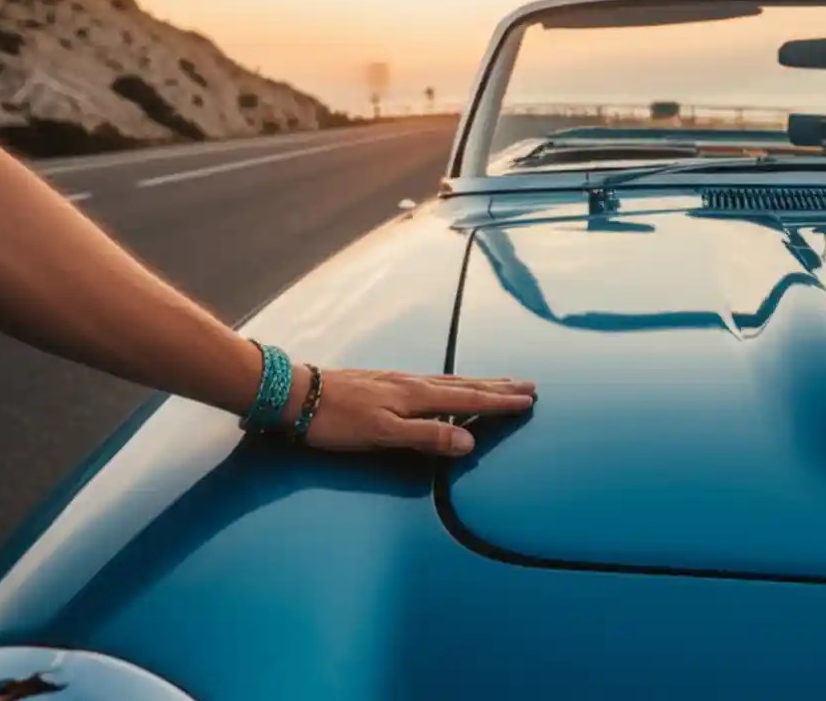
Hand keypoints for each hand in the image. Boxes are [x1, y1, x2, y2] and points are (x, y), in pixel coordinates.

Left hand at [289, 369, 534, 456]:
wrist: (296, 394)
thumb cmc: (336, 420)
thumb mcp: (382, 434)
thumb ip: (426, 437)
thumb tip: (468, 444)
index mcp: (417, 397)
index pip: (469, 401)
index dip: (499, 403)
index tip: (528, 401)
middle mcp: (414, 384)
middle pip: (466, 385)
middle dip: (499, 388)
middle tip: (529, 386)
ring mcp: (400, 381)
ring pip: (451, 381)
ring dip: (481, 383)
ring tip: (502, 383)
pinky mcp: (387, 383)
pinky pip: (436, 381)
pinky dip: (456, 384)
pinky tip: (452, 386)